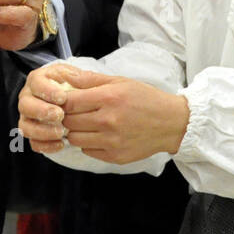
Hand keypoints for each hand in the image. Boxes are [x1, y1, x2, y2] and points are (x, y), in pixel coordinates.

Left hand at [19, 64, 189, 162]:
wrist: (171, 123)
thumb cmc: (145, 98)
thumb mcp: (120, 81)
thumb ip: (91, 80)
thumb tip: (66, 76)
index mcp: (108, 98)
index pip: (69, 102)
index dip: (62, 101)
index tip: (64, 100)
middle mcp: (108, 121)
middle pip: (69, 122)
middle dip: (67, 116)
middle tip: (74, 112)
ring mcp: (111, 141)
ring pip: (75, 139)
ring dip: (75, 131)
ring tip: (86, 124)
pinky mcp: (115, 156)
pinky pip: (88, 151)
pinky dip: (88, 143)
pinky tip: (98, 135)